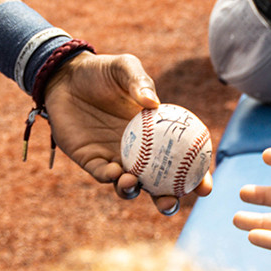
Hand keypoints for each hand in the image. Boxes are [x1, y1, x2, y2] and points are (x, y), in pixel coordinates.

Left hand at [42, 53, 212, 214]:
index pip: (182, 160)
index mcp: (156, 133)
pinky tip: (115, 173)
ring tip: (134, 183)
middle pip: (158, 184)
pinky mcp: (91, 160)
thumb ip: (139, 82)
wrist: (65, 77)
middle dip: (167, 200)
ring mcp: (115, 158)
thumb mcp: (124, 68)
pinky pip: (103, 175)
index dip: (196, 177)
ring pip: (129, 186)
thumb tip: (153, 103)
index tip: (205, 187)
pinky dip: (110, 178)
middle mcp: (139, 152)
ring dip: (133, 190)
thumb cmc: (101, 71)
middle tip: (171, 202)